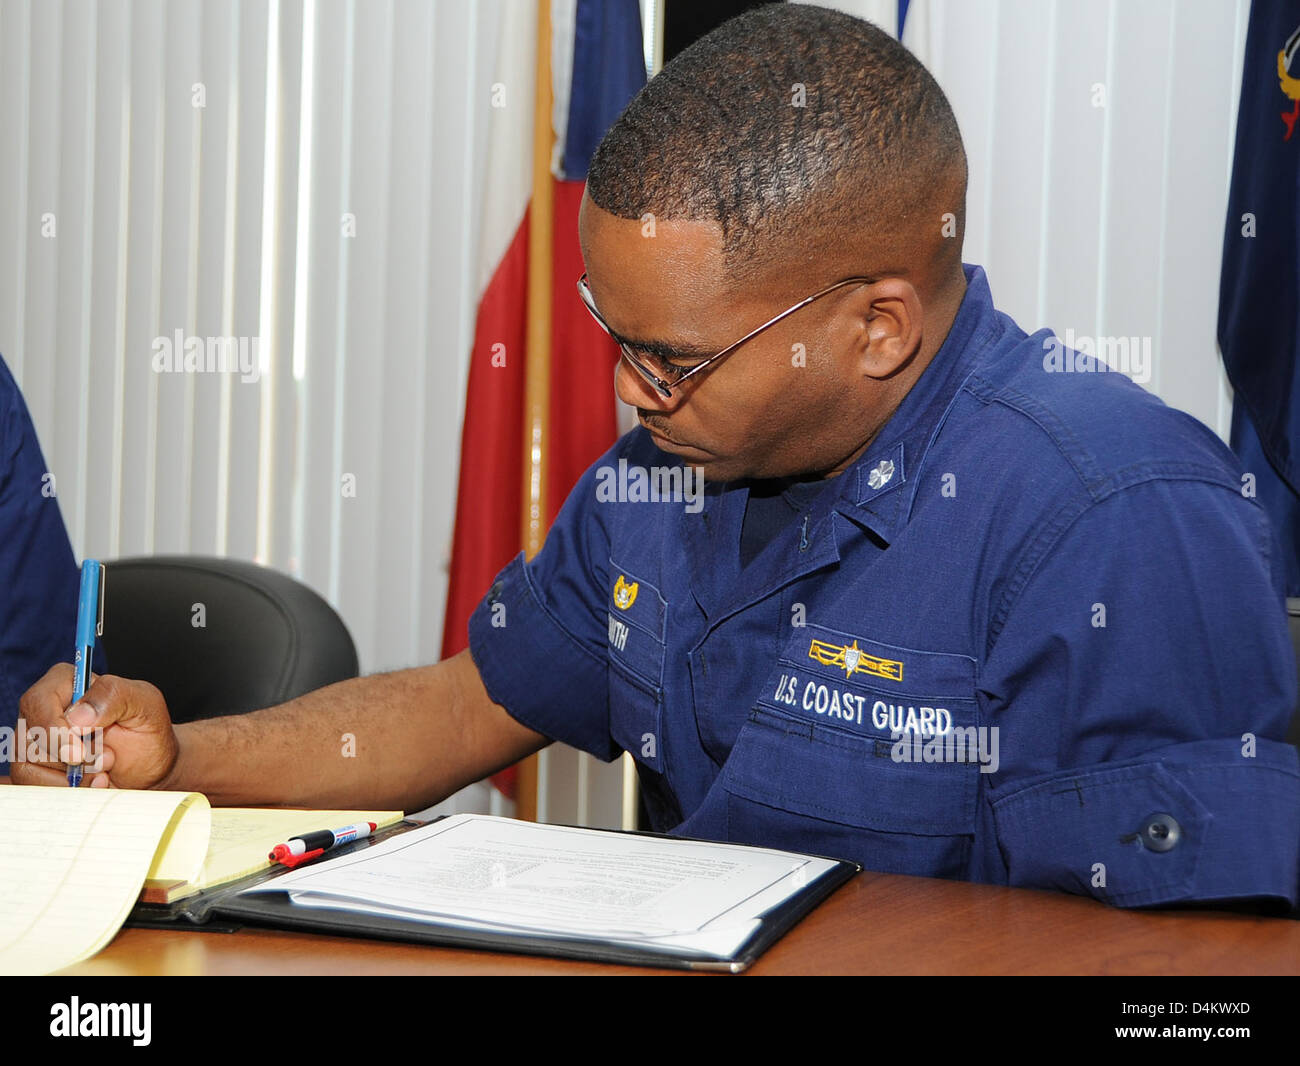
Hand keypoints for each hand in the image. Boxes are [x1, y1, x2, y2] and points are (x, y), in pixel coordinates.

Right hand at [12, 664, 179, 789]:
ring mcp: (35, 739)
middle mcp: (44, 708)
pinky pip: (32, 784)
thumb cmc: (147, 730)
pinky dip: (65, 789)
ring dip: (72, 775)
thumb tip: (76, 716)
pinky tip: (93, 783)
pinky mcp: (35, 767)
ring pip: (28, 763)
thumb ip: (115, 696)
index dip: (53, 730)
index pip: (37, 701)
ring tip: (105, 768)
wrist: (149, 768)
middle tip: (108, 759)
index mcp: (66, 682)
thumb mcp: (145, 704)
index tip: (79, 753)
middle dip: (71, 759)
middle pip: (30, 737)